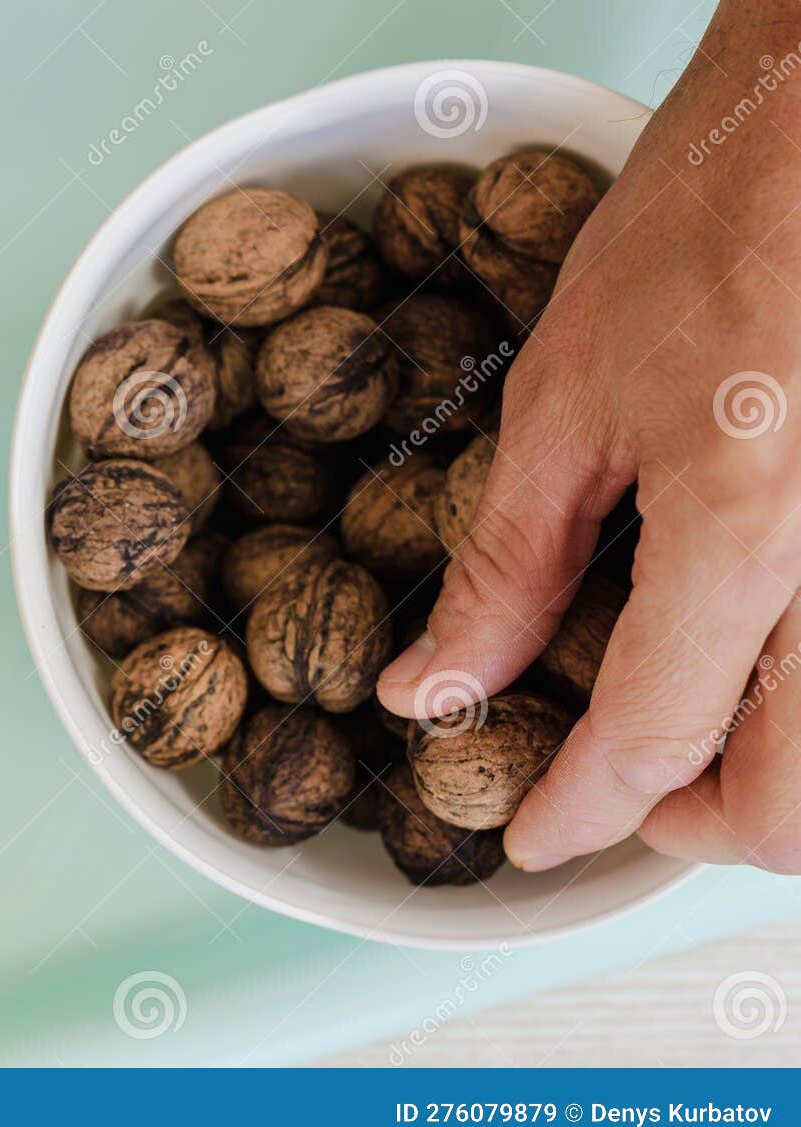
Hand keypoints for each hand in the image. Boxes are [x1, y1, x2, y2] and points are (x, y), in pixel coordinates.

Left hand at [377, 3, 800, 873]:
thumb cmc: (711, 220)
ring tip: (670, 739)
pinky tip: (738, 661)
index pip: (659, 743)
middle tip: (614, 793)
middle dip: (698, 830)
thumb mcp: (565, 402)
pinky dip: (796, 710)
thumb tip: (432, 686)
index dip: (582, 812)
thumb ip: (507, 570)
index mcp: (751, 531)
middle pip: (799, 808)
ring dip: (763, 784)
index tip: (531, 836)